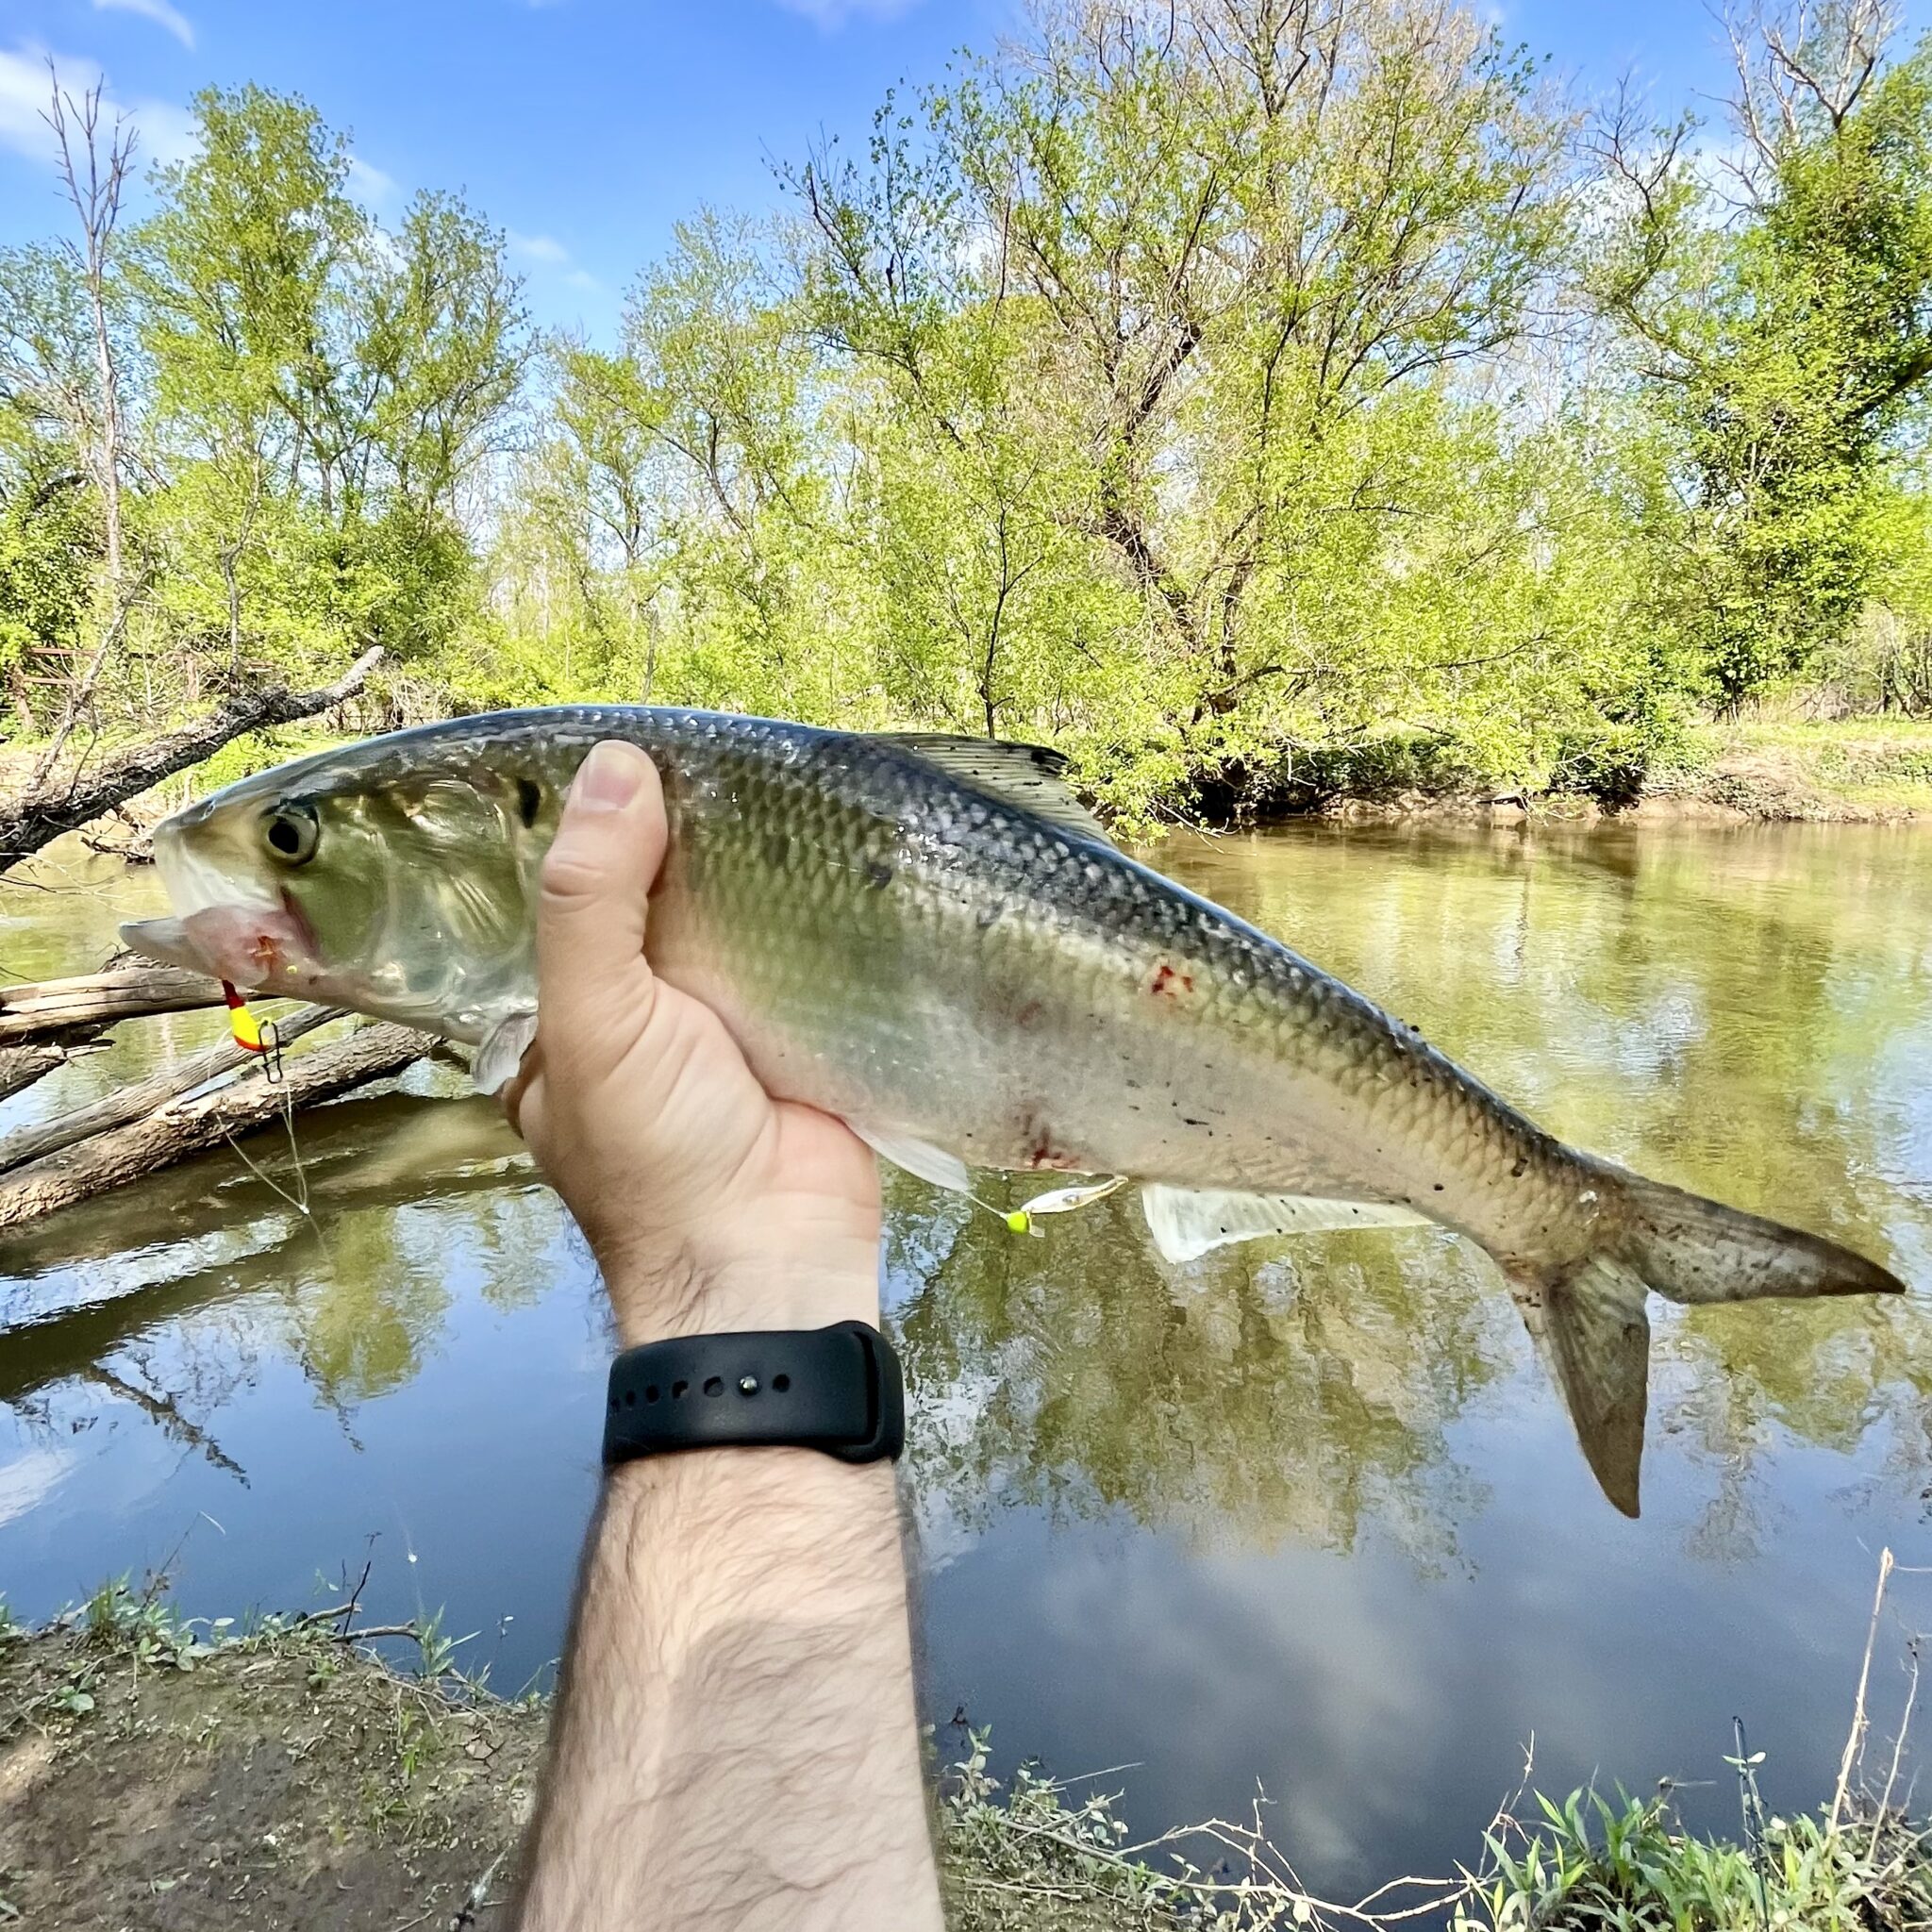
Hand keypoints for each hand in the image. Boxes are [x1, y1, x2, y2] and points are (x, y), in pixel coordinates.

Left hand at [502, 740, 881, 1345]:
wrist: (776, 1260)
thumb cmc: (659, 1155)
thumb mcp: (595, 1022)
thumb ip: (590, 899)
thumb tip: (616, 764)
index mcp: (561, 1021)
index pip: (560, 903)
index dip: (581, 830)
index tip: (615, 743)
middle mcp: (637, 1019)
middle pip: (651, 902)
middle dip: (677, 837)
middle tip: (712, 739)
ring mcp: (722, 1026)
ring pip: (730, 922)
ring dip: (752, 865)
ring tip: (775, 768)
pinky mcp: (800, 1031)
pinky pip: (800, 953)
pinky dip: (813, 907)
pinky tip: (831, 840)